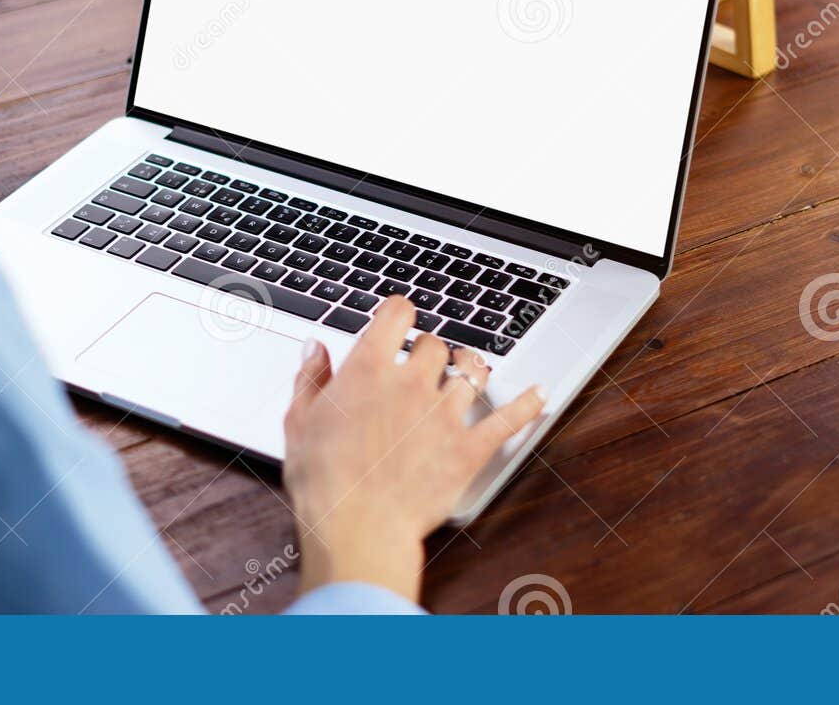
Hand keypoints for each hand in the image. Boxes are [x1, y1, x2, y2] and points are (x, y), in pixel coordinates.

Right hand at [282, 295, 545, 602]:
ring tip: (469, 366)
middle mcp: (412, 383)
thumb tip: (315, 348)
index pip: (397, 315)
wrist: (357, 526)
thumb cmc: (323, 481)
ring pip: (473, 372)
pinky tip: (539, 394)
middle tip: (425, 359)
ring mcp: (445, 414)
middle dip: (431, 349)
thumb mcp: (299, 421)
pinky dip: (528, 404)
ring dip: (471, 366)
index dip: (400, 311)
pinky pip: (508, 419)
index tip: (400, 316)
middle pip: (436, 345)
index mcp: (368, 370)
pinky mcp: (469, 448)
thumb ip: (310, 378)